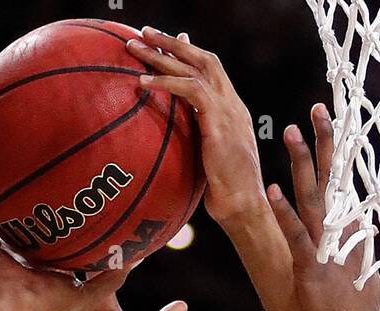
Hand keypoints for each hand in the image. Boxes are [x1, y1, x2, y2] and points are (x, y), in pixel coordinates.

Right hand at [0, 155, 126, 310]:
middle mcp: (17, 255)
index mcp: (44, 262)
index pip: (48, 231)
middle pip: (14, 214)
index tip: (56, 183)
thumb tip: (139, 258)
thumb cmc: (53, 304)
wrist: (18, 310)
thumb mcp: (92, 294)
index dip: (50, 209)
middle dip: (13, 190)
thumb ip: (112, 278)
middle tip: (16, 160)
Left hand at [126, 28, 266, 227]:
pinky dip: (165, 82)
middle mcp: (234, 106)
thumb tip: (179, 147)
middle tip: (145, 31)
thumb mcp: (211, 164)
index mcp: (234, 113)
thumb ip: (199, 144)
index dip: (189, 54)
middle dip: (173, 42)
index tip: (166, 43)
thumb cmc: (227, 197)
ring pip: (194, 68)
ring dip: (162, 54)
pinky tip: (142, 81)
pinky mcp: (219, 122)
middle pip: (203, 59)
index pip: (212, 71)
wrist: (245, 209)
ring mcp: (229, 111)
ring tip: (134, 45)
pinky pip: (189, 90)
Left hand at [266, 107, 379, 310]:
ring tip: (289, 131)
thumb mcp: (358, 269)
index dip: (337, 151)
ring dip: (302, 163)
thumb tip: (363, 221)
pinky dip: (284, 212)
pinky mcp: (312, 268)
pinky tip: (272, 191)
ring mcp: (326, 247)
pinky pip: (296, 235)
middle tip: (317, 108)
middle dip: (324, 142)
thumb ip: (357, 242)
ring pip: (312, 197)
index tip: (331, 121)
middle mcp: (339, 232)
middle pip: (331, 178)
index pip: (342, 183)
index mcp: (348, 230)